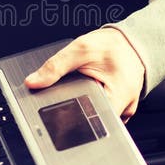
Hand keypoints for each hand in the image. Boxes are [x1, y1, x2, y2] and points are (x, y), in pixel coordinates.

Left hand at [24, 26, 145, 119]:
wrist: (131, 42)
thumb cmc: (113, 45)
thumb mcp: (80, 48)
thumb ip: (55, 66)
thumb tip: (33, 82)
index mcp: (118, 95)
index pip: (91, 121)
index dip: (70, 121)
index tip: (56, 117)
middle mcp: (123, 107)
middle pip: (92, 122)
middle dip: (74, 116)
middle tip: (65, 103)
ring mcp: (122, 111)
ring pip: (96, 120)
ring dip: (83, 111)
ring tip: (80, 93)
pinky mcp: (118, 109)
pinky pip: (100, 114)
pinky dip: (90, 107)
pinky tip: (86, 96)